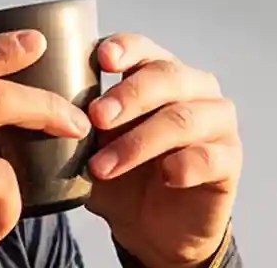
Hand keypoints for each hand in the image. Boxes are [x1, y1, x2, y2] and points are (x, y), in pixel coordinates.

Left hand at [85, 34, 240, 267]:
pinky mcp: (229, 160)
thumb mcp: (91, 144)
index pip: (144, 48)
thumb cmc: (119, 172)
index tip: (102, 59)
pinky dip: (183, 166)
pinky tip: (165, 177)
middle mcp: (193, 88)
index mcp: (157, 73)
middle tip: (96, 117)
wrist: (150, 228)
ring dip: (139, 142)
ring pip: (183, 119)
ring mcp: (217, 122)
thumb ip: (76, 120)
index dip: (126, 48)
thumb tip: (46, 104)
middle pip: (166, 76)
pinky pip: (210, 157)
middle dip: (127, 96)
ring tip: (103, 167)